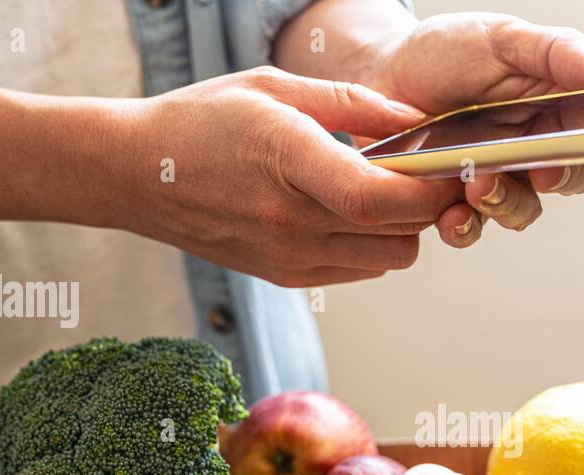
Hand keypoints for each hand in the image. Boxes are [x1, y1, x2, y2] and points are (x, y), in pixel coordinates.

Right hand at [123, 68, 464, 284]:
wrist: (136, 175)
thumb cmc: (201, 121)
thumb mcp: (274, 88)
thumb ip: (352, 104)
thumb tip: (415, 121)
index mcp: (287, 161)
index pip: (379, 197)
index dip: (428, 189)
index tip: (447, 166)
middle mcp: (290, 221)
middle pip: (399, 233)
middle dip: (427, 204)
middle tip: (422, 171)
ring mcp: (289, 257)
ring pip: (389, 258)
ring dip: (403, 227)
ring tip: (384, 189)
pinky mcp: (286, 277)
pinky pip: (360, 270)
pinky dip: (375, 245)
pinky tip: (353, 211)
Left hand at [358, 13, 583, 247]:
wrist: (383, 71)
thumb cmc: (447, 50)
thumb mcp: (505, 39)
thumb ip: (560, 55)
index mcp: (552, 113)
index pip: (582, 151)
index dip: (573, 167)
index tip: (550, 170)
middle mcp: (528, 151)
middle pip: (552, 189)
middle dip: (529, 191)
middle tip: (495, 179)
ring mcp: (492, 179)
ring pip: (514, 212)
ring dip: (498, 208)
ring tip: (469, 188)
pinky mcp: (453, 201)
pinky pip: (467, 228)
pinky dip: (460, 227)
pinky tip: (447, 214)